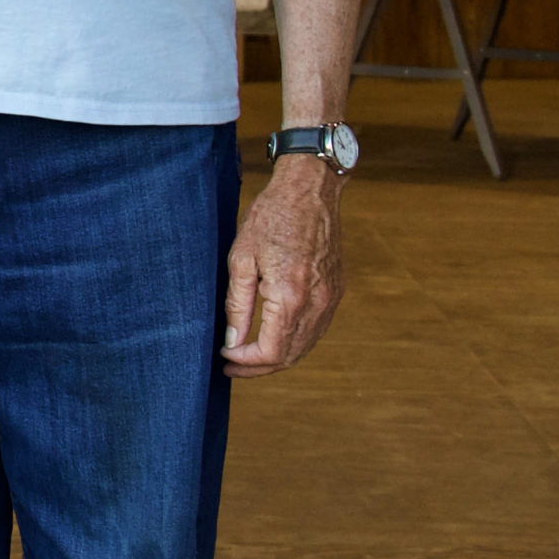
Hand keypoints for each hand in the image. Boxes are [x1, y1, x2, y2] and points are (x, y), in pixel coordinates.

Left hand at [221, 154, 344, 376]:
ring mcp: (330, 299)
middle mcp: (316, 304)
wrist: (310, 191)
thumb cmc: (271, 217)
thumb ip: (237, 305)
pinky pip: (316, 329)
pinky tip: (272, 337)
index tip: (224, 357)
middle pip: (289, 355)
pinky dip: (294, 341)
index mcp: (290, 297)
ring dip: (277, 358)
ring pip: (305, 346)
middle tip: (231, 366)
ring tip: (247, 357)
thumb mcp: (241, 259)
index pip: (270, 352)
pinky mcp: (335, 291)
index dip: (245, 362)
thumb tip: (233, 341)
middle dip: (258, 367)